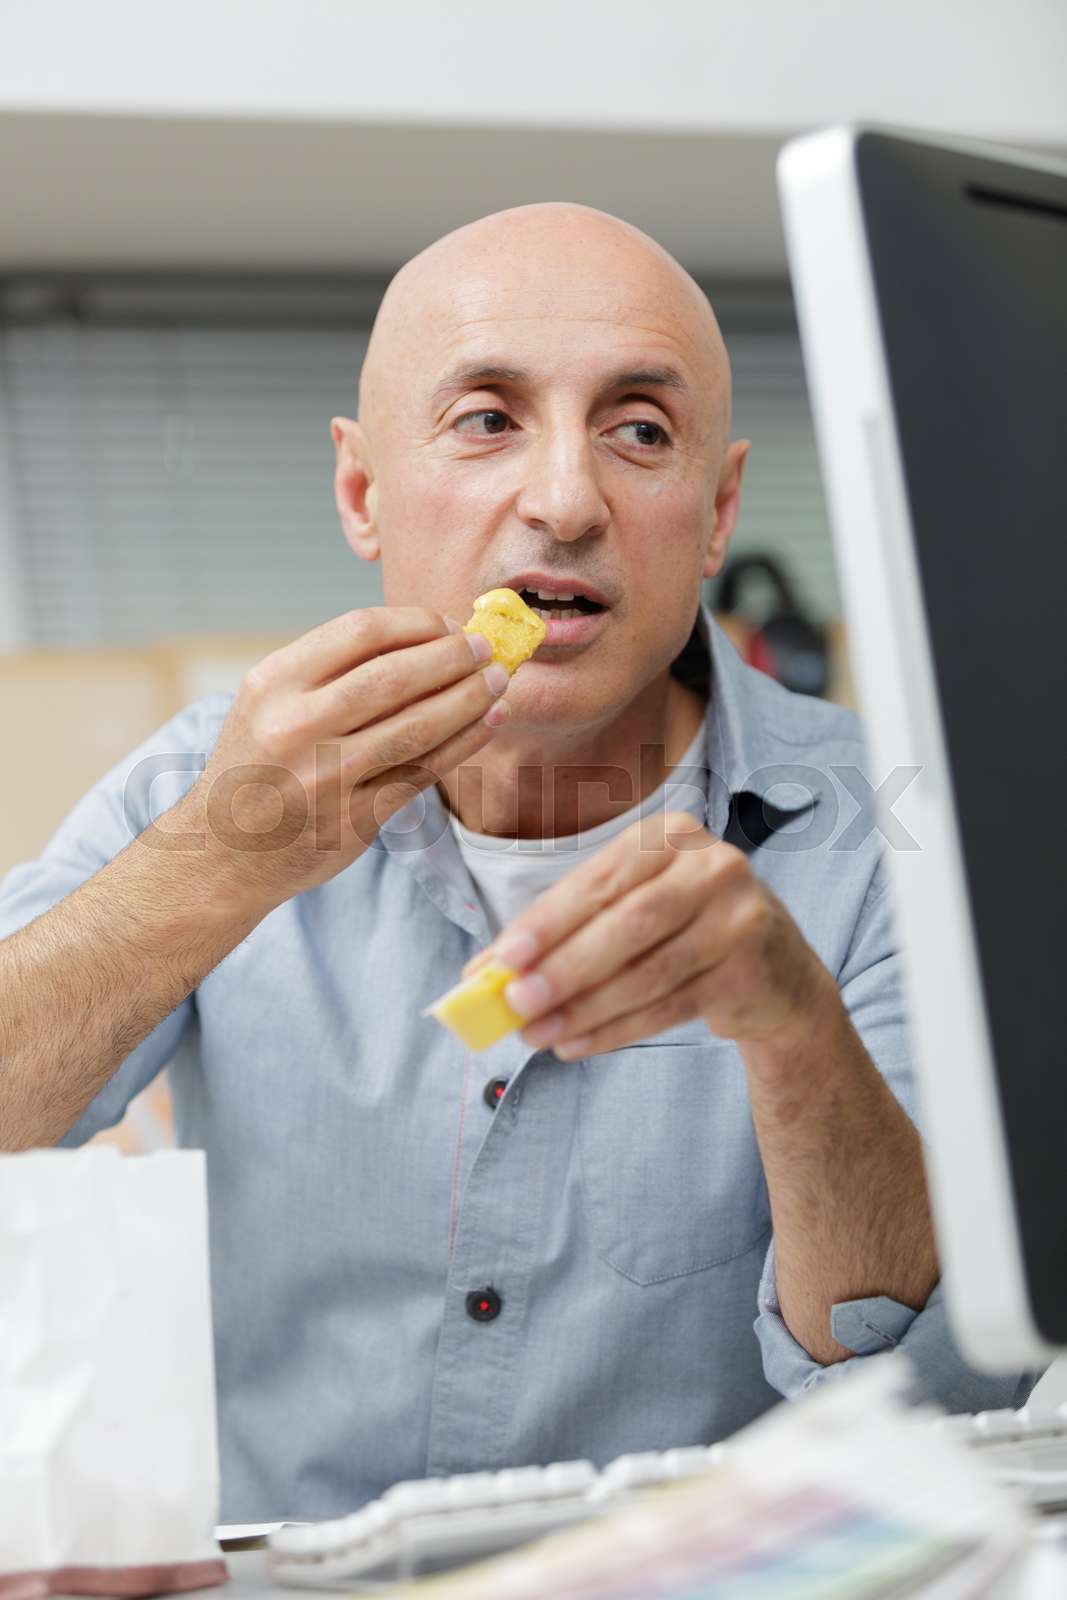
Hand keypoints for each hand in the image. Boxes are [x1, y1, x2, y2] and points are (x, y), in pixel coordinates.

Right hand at [165, 606, 509, 917]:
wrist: (223, 853)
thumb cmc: (260, 764)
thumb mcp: (270, 702)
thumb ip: (332, 669)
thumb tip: (427, 636)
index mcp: (274, 682)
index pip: (361, 631)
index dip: (417, 622)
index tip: (449, 624)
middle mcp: (295, 726)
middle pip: (396, 675)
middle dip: (454, 657)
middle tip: (486, 648)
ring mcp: (325, 777)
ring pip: (418, 724)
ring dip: (470, 698)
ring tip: (498, 682)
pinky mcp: (353, 819)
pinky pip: (423, 771)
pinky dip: (464, 741)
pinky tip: (488, 722)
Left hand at [462, 810, 832, 1056]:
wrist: (775, 973)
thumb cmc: (681, 931)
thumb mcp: (630, 912)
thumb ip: (565, 933)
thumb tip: (485, 972)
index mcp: (672, 835)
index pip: (600, 880)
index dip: (548, 921)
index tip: (502, 958)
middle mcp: (714, 866)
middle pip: (628, 923)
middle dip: (565, 967)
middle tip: (516, 1002)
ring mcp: (740, 917)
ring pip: (649, 970)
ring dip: (585, 1008)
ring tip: (538, 1034)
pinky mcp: (751, 969)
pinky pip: (670, 1005)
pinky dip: (616, 1029)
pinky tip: (577, 1044)